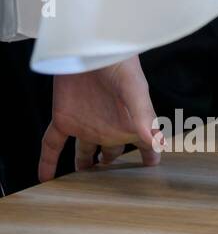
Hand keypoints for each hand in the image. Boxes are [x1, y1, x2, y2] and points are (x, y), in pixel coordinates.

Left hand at [39, 56, 162, 181]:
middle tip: (114, 189)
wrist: (89, 45)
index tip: (152, 174)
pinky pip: (52, 145)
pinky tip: (44, 178)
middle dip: (113, 171)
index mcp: (130, 126)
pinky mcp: (64, 120)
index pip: (146, 149)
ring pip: (83, 154)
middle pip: (112, 155)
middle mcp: (109, 129)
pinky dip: (47, 162)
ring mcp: (85, 126)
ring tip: (83, 187)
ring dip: (83, 169)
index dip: (150, 161)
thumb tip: (156, 144)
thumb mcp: (136, 91)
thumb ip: (145, 118)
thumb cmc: (120, 65)